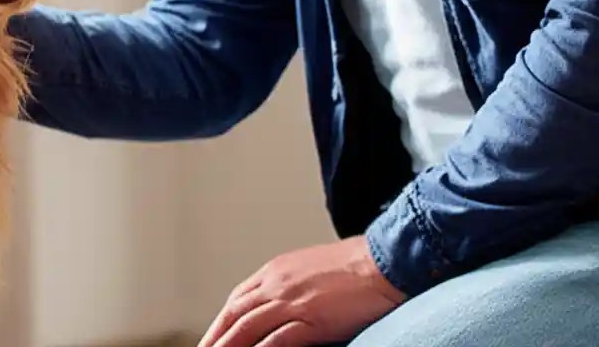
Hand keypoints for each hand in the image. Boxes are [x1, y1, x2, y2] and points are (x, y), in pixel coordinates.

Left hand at [197, 236, 405, 346]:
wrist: (384, 260)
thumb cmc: (356, 265)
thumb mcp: (312, 270)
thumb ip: (291, 286)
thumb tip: (281, 306)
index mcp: (275, 271)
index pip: (237, 300)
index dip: (221, 322)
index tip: (214, 337)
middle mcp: (277, 284)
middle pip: (235, 315)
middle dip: (215, 338)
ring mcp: (292, 301)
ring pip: (247, 329)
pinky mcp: (311, 318)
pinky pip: (277, 340)